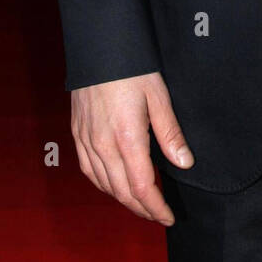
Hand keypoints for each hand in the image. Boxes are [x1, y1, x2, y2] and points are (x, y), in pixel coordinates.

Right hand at [71, 70, 193, 223]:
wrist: (98, 45)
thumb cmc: (132, 67)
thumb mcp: (158, 96)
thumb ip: (170, 134)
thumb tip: (184, 163)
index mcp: (126, 139)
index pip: (142, 188)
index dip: (156, 208)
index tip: (168, 216)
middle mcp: (102, 145)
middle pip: (122, 192)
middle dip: (142, 209)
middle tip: (159, 214)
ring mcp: (86, 141)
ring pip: (104, 184)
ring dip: (123, 199)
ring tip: (142, 202)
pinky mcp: (77, 133)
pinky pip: (88, 170)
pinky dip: (103, 184)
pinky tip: (114, 183)